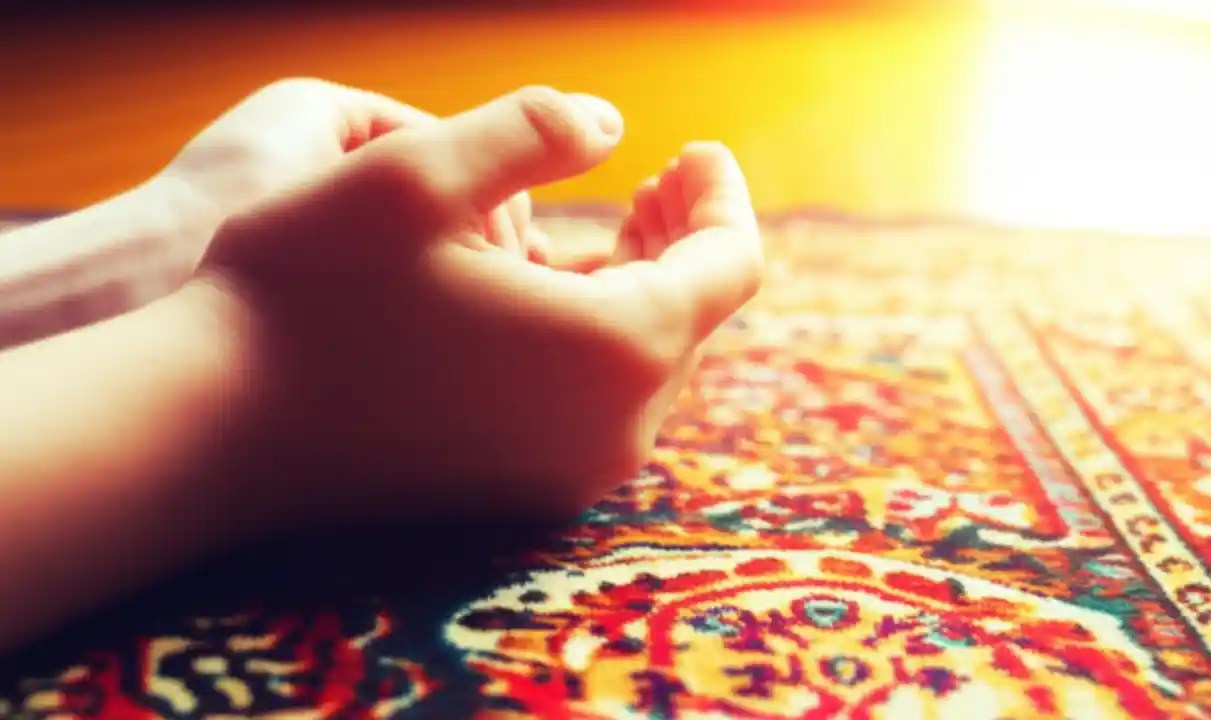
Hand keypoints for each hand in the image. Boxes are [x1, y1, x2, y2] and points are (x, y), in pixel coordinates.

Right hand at [193, 86, 761, 520]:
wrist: (215, 426)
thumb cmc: (306, 291)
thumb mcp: (414, 168)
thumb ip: (534, 126)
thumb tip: (610, 122)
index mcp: (617, 346)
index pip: (729, 262)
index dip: (721, 196)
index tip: (695, 150)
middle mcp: (616, 427)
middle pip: (694, 314)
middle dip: (687, 235)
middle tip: (662, 177)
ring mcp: (573, 470)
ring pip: (650, 360)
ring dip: (646, 284)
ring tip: (622, 221)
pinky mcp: (529, 490)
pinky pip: (603, 402)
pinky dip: (603, 337)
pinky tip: (561, 289)